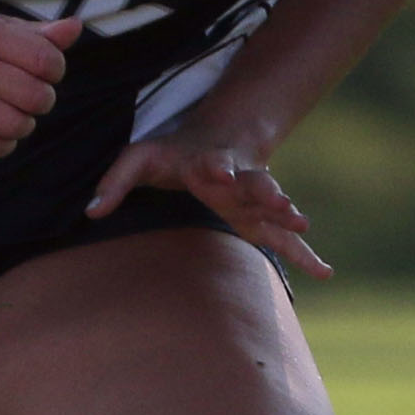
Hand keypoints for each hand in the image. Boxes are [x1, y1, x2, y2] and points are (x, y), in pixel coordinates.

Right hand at [0, 12, 79, 156]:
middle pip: (35, 97)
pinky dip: (4, 143)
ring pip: (15, 126)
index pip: (46, 61)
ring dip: (24, 124)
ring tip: (14, 112)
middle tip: (31, 96)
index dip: (55, 70)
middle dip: (42, 100)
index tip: (42, 71)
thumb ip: (40, 34)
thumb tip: (75, 29)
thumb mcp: (0, 28)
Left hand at [87, 118, 332, 277]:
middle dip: (266, 190)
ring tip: (301, 225)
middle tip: (280, 200)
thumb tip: (90, 212)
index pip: (212, 162)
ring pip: (274, 207)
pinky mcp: (263, 218)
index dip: (216, 166)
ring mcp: (253, 199)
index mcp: (207, 162)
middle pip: (255, 181)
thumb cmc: (170, 155)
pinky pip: (286, 238)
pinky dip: (305, 255)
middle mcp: (237, 179)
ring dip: (287, 217)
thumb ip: (114, 182)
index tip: (218, 171)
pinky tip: (325, 272)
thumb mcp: (138, 159)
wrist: (216, 142)